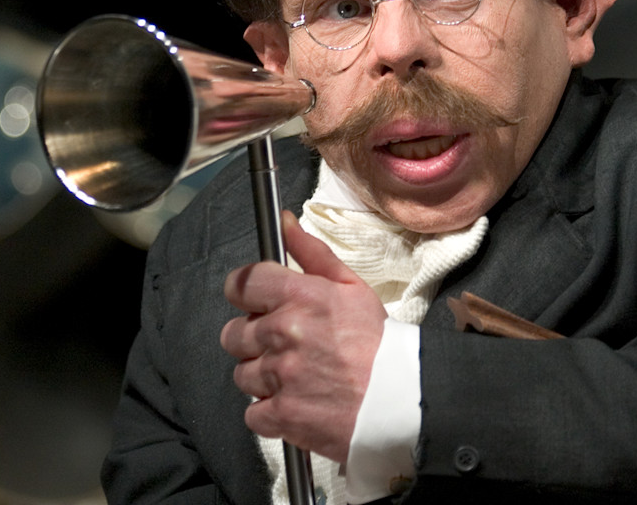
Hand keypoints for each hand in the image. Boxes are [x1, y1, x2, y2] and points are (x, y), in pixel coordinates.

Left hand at [220, 211, 386, 461]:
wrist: (403, 399)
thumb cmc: (378, 343)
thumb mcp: (351, 287)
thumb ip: (312, 252)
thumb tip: (284, 222)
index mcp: (299, 297)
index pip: (241, 284)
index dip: (244, 293)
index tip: (255, 303)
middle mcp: (283, 334)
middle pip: (233, 334)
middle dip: (253, 340)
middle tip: (283, 346)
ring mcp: (280, 377)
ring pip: (242, 375)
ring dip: (262, 377)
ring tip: (294, 377)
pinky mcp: (282, 415)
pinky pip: (252, 413)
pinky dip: (270, 413)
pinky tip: (295, 403)